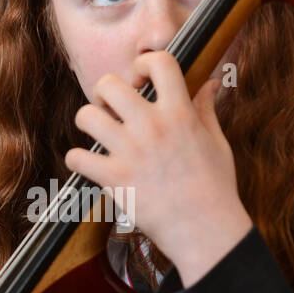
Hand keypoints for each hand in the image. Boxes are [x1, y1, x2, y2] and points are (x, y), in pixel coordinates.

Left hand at [65, 50, 252, 286]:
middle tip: (112, 109)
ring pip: (86, 116)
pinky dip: (78, 160)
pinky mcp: (114, 179)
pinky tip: (90, 164)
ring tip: (99, 133)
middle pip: (109, 84)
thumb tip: (211, 83)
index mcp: (179, 113)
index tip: (142, 78)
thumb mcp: (217, 142)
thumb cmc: (216, 187)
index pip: (159, 62)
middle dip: (106, 92)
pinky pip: (77, 157)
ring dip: (88, 121)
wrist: (206, 230)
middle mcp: (152, 127)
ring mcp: (130, 152)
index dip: (145, 63)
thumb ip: (206, 109)